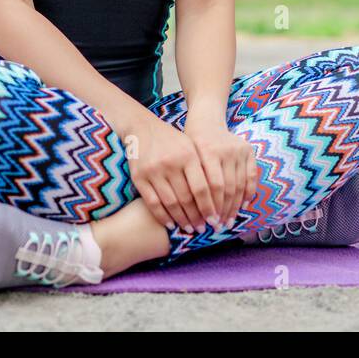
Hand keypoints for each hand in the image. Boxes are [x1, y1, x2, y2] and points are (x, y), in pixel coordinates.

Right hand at [122, 116, 216, 234]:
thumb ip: (203, 168)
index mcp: (188, 155)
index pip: (202, 188)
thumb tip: (220, 198)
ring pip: (171, 203)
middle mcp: (171, 163)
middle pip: (187, 198)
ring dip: (182, 219)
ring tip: (190, 228)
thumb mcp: (191, 147)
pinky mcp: (139, 178)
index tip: (215, 220)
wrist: (141, 128)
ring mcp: (153, 171)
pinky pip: (153, 203)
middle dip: (197, 217)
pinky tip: (171, 224)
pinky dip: (163, 217)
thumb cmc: (172, 141)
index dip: (209, 207)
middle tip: (204, 229)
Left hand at [183, 119, 259, 228]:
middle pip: (227, 188)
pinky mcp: (248, 150)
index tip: (208, 224)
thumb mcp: (184, 159)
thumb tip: (190, 216)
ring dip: (235, 206)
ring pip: (240, 185)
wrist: (206, 120)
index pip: (211, 187)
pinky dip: (249, 193)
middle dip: (223, 210)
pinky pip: (252, 176)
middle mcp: (225, 149)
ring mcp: (239, 149)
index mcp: (206, 151)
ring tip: (229, 221)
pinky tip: (243, 207)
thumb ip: (188, 182)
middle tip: (219, 227)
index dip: (211, 207)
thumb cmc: (189, 145)